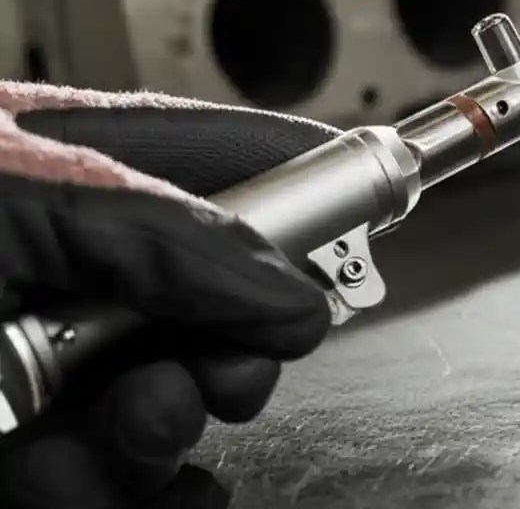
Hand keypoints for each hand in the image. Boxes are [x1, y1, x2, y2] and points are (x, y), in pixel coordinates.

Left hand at [0, 82, 338, 508]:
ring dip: (164, 432)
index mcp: (84, 170)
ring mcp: (51, 355)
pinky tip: (71, 479)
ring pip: (175, 404)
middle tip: (219, 368)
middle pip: (227, 306)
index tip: (368, 224)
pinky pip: (108, 480)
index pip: (238, 161)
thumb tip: (294, 297)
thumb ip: (167, 235)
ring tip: (122, 422)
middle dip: (237, 354)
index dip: (314, 189)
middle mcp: (81, 265)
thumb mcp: (18, 195)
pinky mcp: (21, 438)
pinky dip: (114, 494)